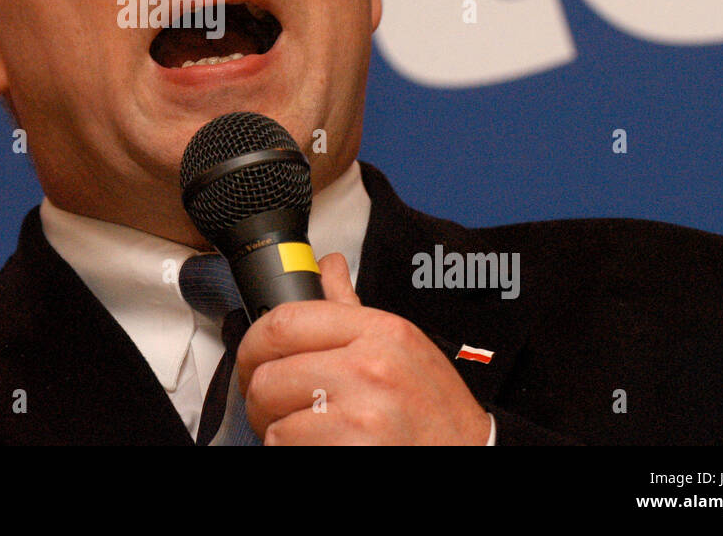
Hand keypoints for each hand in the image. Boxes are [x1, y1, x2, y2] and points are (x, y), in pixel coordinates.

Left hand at [235, 253, 490, 444]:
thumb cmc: (433, 411)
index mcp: (381, 332)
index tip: (252, 359)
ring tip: (310, 432)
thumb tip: (327, 265)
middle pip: (268, 375)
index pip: (285, 321)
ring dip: (279, 432)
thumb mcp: (401, 346)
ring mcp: (361, 415)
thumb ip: (352, 306)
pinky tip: (323, 447)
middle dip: (260, 397)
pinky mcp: (351, 451)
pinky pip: (287, 450)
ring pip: (273, 421)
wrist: (470, 458)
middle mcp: (371, 369)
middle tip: (273, 407)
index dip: (253, 343)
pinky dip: (293, 454)